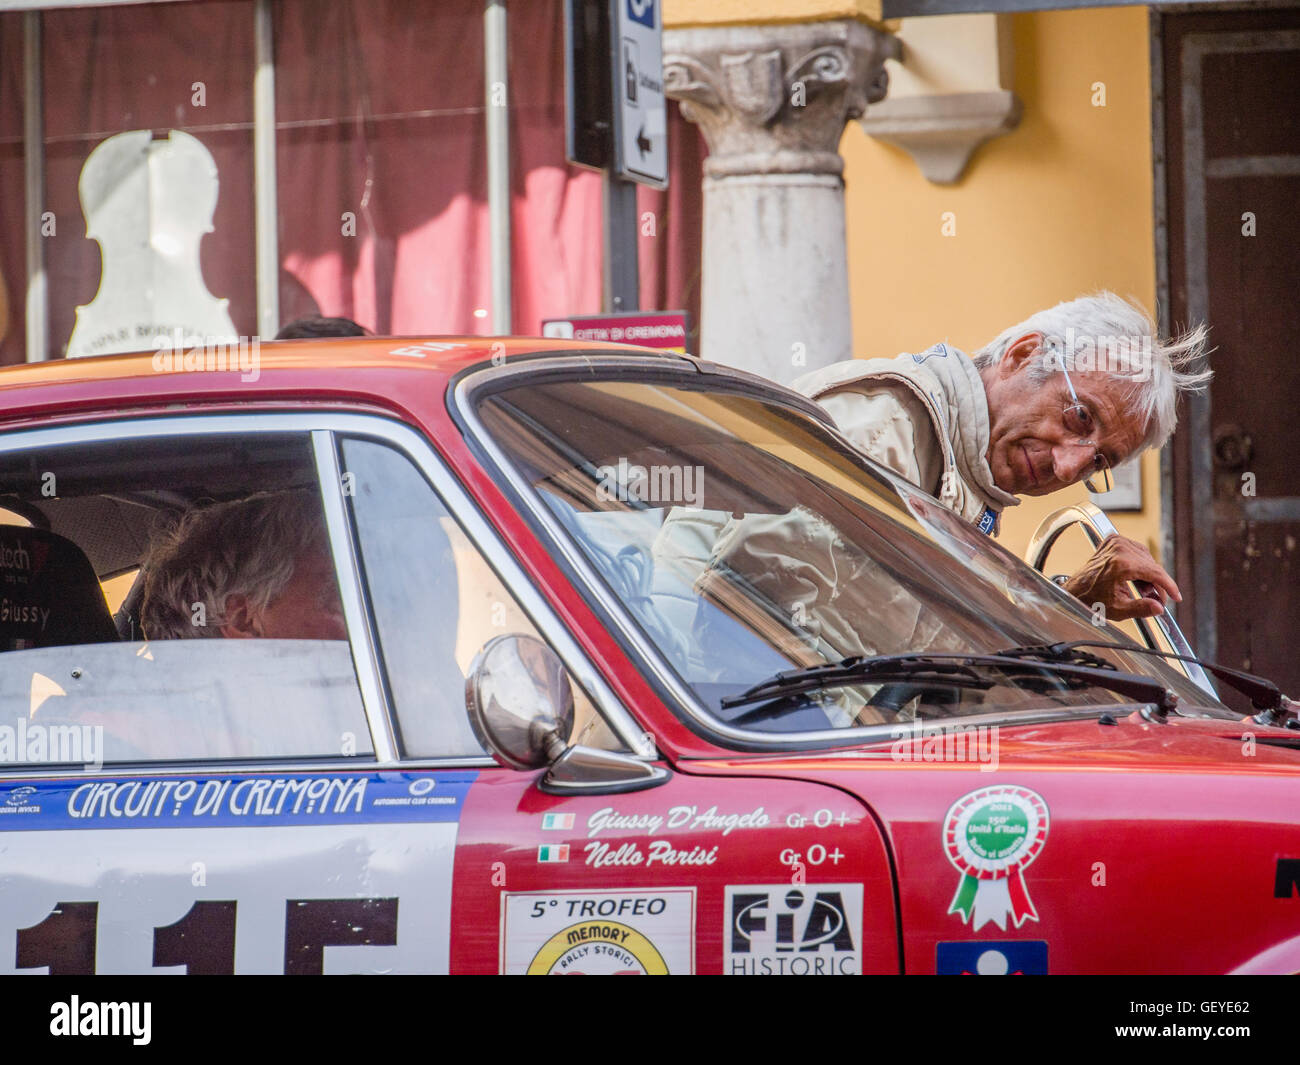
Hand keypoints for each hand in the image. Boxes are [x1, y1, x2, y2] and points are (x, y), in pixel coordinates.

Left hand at [1062, 534, 1181, 621]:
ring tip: (1146, 592)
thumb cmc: (1091, 601)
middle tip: (1159, 600)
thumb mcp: (1118, 610)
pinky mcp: (1112, 541)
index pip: (1155, 572)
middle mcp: (1118, 549)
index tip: (1177, 597)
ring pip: (1146, 558)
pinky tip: (1138, 580)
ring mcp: (1115, 542)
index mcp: (1120, 564)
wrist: (1075, 591)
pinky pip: (1137, 552)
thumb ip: (1141, 609)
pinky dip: (1141, 565)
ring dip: (1150, 575)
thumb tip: (1159, 608)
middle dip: (1159, 584)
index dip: (1169, 586)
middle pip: (1152, 565)